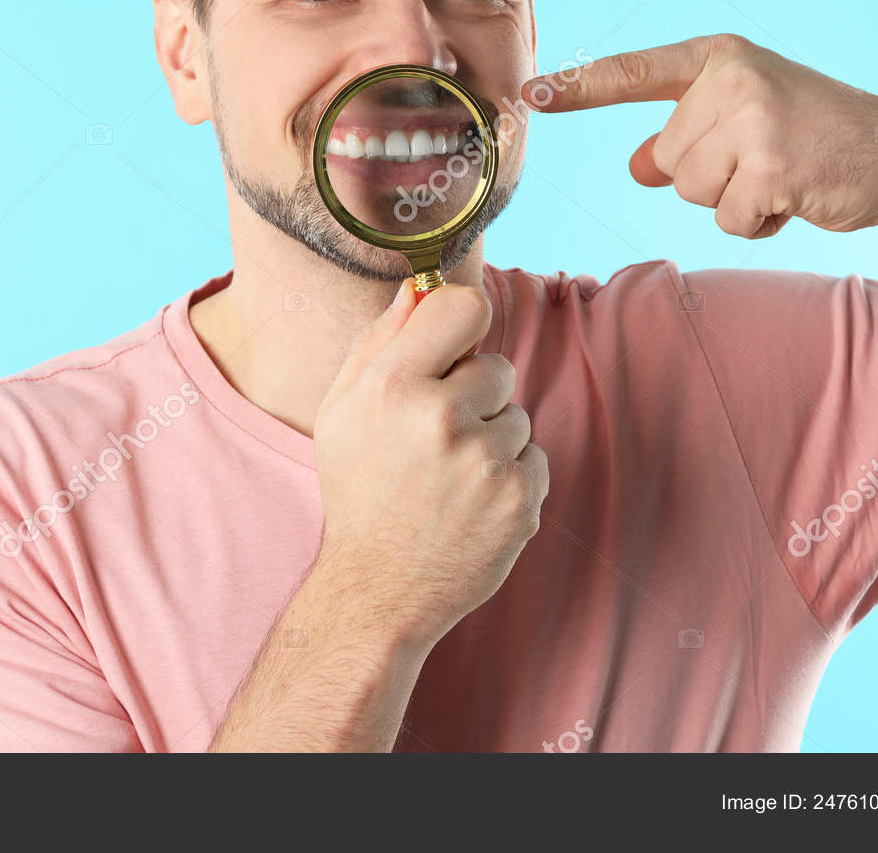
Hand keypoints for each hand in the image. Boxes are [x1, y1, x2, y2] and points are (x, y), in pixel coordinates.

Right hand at [312, 279, 548, 648]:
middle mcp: (441, 417)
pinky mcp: (520, 500)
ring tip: (450, 478)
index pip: (464, 306)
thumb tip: (420, 286)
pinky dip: (510, 478)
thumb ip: (381, 340)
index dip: (462, 322)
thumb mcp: (343, 409)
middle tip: (436, 437)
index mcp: (393, 386)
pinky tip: (471, 504)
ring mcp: (486, 462)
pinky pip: (533, 459)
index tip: (454, 343)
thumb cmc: (359, 490)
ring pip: (516, 416)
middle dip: (473, 393)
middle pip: (495, 366)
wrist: (377, 590)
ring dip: (492, 438)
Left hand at [521, 33, 877, 238]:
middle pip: (666, 159)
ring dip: (734, 201)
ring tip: (784, 174)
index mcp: (720, 58)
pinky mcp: (772, 165)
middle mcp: (731, 79)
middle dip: (709, 177)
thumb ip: (688, 136)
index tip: (529, 96)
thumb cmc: (820, 136)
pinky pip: (729, 219)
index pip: (634, 73)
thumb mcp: (748, 121)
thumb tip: (638, 164)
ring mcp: (753, 119)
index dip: (578, 89)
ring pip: (692, 192)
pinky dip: (760, 223)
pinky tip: (799, 196)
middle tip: (769, 158)